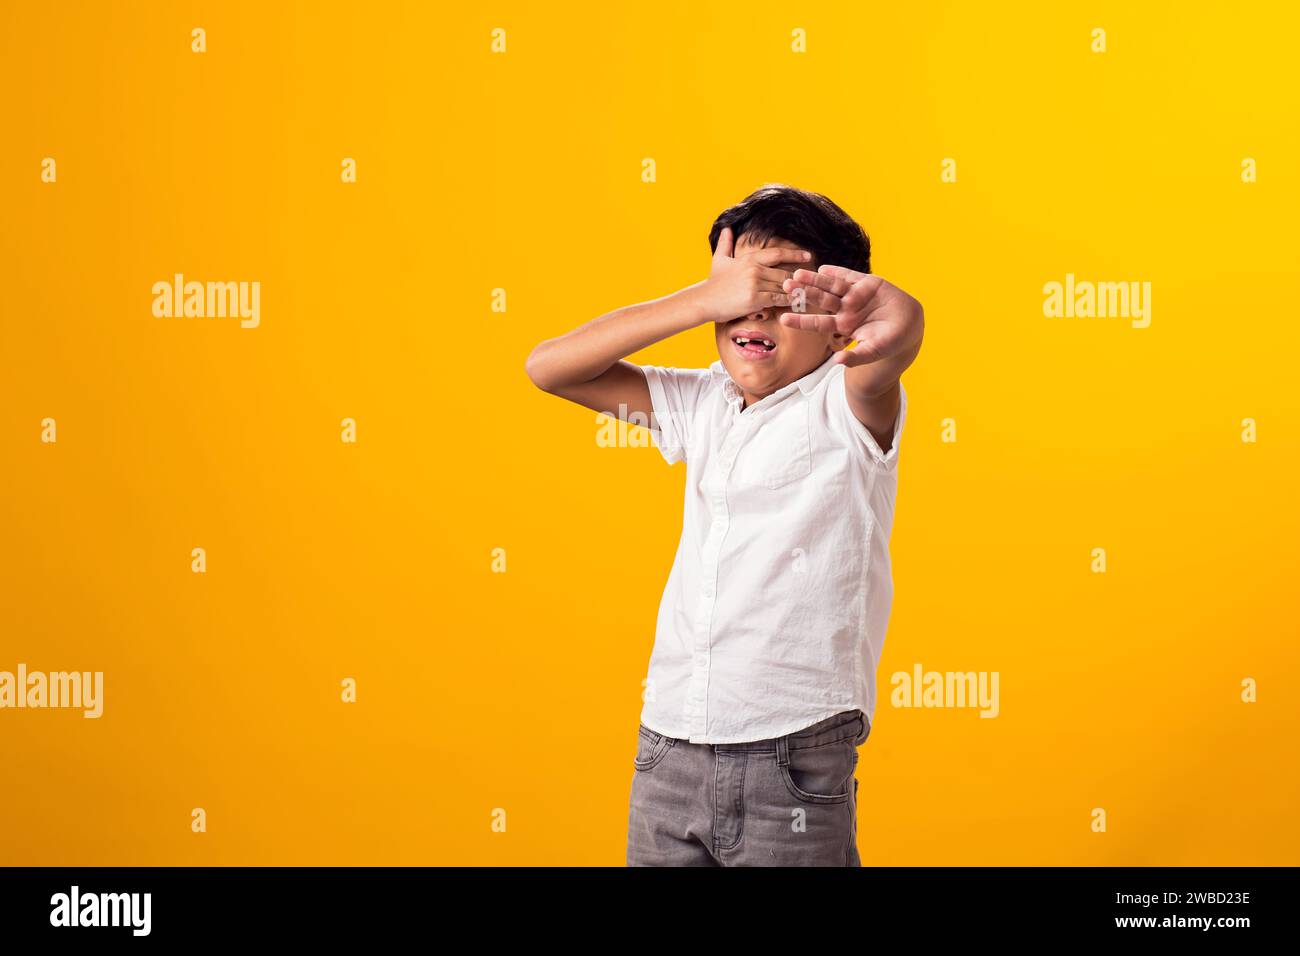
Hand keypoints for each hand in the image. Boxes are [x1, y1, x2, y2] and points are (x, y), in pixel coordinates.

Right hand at [694, 226, 808, 322]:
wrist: (703, 300)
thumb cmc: (713, 282)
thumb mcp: (719, 259)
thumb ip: (726, 243)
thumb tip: (727, 227)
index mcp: (750, 259)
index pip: (777, 253)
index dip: (795, 254)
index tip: (809, 255)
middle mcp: (755, 269)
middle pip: (785, 273)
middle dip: (799, 279)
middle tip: (814, 282)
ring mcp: (755, 284)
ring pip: (783, 286)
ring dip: (797, 291)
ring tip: (810, 294)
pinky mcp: (755, 299)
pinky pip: (777, 299)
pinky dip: (788, 302)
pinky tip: (796, 304)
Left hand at [780, 265, 923, 366]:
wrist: (911, 326)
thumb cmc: (889, 342)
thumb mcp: (872, 351)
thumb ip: (855, 357)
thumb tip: (838, 362)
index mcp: (843, 325)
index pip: (818, 323)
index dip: (801, 320)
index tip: (783, 319)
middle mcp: (846, 309)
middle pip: (821, 300)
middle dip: (804, 294)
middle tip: (786, 287)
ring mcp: (855, 295)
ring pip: (831, 286)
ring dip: (815, 280)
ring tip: (797, 274)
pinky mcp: (867, 283)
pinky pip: (850, 276)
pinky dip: (837, 272)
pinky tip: (823, 268)